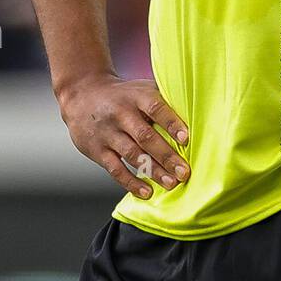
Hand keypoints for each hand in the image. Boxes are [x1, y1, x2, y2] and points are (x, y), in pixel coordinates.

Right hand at [58, 72, 189, 199]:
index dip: (171, 123)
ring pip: (132, 154)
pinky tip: (146, 192)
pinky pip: (115, 169)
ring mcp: (108, 132)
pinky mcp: (97, 150)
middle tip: (184, 172)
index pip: (155, 108)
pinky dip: (131, 182)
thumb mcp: (141, 88)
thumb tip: (198, 114)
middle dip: (166, 156)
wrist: (82, 94)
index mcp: (136, 96)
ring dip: (152, 171)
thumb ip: (164, 100)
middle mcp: (121, 113)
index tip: (186, 139)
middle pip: (145, 136)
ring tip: (171, 184)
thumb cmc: (124, 95)